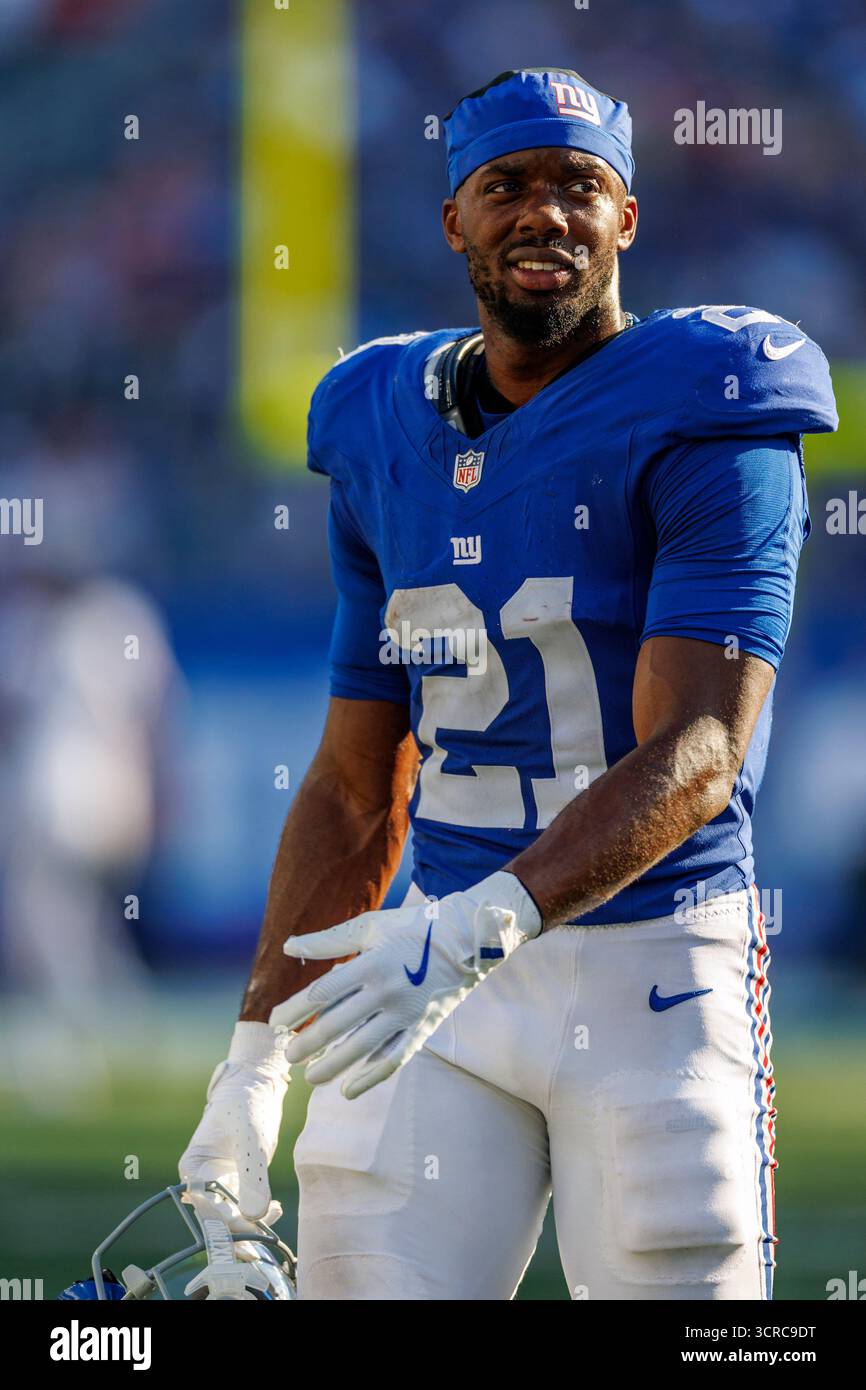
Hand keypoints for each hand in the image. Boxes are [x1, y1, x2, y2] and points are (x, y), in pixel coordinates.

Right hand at [179, 1022, 289, 1224]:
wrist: (254, 1085)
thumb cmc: (246, 1103)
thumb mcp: (251, 1136)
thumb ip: (253, 1175)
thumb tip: (255, 1216)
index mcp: (194, 1168)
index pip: (207, 1206)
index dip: (227, 1223)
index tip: (252, 1227)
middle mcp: (202, 1180)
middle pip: (216, 1218)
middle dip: (239, 1233)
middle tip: (264, 1241)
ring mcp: (220, 1183)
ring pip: (230, 1217)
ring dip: (250, 1227)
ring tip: (275, 1215)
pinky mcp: (237, 1181)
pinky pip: (243, 1207)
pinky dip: (257, 1214)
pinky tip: (275, 1208)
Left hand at [269, 871, 540, 1099]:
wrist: (469, 939)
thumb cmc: (414, 928)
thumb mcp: (372, 927)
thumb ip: (329, 940)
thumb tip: (289, 947)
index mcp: (372, 963)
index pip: (322, 993)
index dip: (294, 1010)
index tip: (276, 1022)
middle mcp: (388, 990)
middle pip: (336, 1025)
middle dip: (307, 1043)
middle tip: (288, 1056)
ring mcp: (406, 1013)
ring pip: (361, 1048)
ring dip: (332, 1066)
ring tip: (310, 1077)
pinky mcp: (422, 1029)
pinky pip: (394, 1059)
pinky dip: (370, 1078)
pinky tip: (348, 1091)